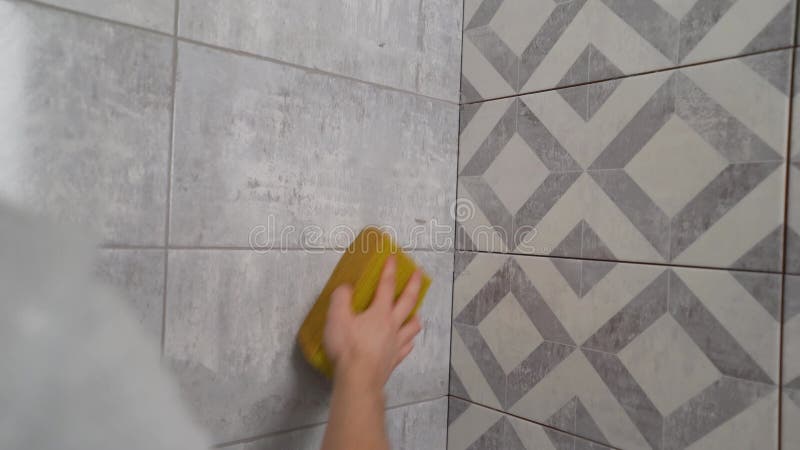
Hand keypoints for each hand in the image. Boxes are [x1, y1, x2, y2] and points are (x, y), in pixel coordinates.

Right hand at [323, 256, 422, 390]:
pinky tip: (406, 341)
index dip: (390, 270)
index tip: (394, 256)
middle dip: (414, 285)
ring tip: (415, 312)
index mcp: (379, 313)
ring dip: (414, 316)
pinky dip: (408, 341)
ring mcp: (396, 344)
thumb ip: (340, 299)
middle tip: (419, 273)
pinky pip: (406, 347)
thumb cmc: (347, 348)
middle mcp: (393, 326)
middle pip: (408, 302)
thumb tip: (346, 288)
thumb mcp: (336, 318)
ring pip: (412, 326)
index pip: (386, 286)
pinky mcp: (394, 360)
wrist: (358, 380)